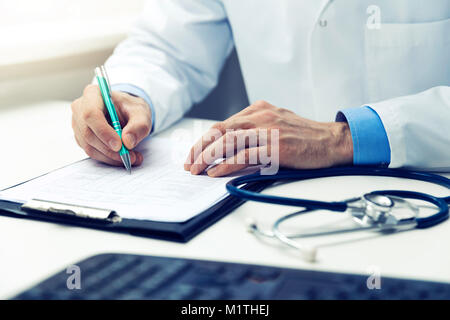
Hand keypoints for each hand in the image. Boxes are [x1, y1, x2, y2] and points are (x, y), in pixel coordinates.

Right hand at [71, 84, 151, 165]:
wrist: (127, 112)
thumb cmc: (131, 109)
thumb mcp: (141, 113)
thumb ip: (139, 126)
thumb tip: (128, 142)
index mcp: (93, 94)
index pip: (91, 114)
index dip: (103, 131)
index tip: (119, 145)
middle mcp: (80, 108)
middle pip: (88, 133)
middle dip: (110, 149)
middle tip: (130, 156)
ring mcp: (78, 124)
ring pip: (89, 146)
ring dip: (111, 156)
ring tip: (132, 157)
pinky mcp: (81, 138)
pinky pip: (92, 152)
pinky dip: (109, 158)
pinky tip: (123, 157)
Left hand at [184, 100, 352, 176]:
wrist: (332, 141)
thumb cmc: (305, 136)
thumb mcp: (275, 124)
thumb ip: (253, 131)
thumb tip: (229, 149)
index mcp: (258, 110)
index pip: (223, 124)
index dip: (204, 140)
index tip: (193, 154)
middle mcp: (260, 116)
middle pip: (220, 130)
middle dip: (200, 149)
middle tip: (188, 164)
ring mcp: (268, 130)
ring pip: (228, 141)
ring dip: (208, 157)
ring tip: (196, 170)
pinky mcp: (276, 146)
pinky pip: (245, 154)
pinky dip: (226, 164)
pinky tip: (215, 172)